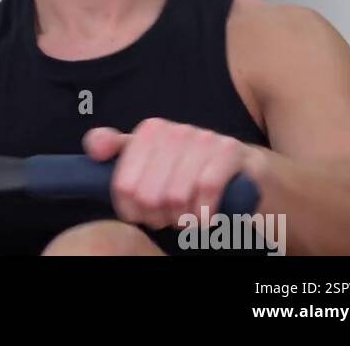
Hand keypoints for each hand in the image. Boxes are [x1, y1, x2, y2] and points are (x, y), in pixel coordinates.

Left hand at [82, 118, 257, 229]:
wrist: (254, 177)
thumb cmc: (196, 174)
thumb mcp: (154, 163)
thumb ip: (119, 151)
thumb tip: (94, 147)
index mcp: (151, 131)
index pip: (122, 183)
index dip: (129, 207)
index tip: (137, 213)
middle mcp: (176, 130)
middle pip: (147, 194)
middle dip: (157, 216)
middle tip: (169, 218)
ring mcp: (206, 139)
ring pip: (175, 195)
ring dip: (183, 218)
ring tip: (190, 216)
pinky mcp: (233, 153)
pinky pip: (205, 189)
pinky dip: (204, 213)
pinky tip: (207, 216)